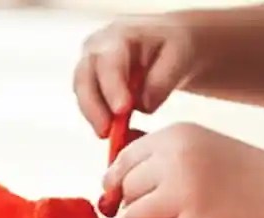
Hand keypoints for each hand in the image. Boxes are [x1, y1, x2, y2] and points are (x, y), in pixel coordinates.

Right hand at [74, 15, 195, 136]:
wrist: (168, 45)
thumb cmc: (174, 45)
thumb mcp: (181, 54)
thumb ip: (163, 79)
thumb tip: (143, 106)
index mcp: (120, 35)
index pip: (109, 61)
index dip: (112, 87)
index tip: (122, 110)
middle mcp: (98, 47)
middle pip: (84, 77)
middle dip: (93, 107)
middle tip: (106, 132)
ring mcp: (91, 65)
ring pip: (81, 92)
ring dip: (93, 116)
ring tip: (109, 135)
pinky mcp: (92, 83)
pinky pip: (88, 103)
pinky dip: (98, 119)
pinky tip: (114, 133)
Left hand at [103, 123, 263, 217]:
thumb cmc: (238, 175)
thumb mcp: (197, 148)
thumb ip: (154, 157)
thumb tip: (106, 181)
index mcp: (174, 137)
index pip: (120, 163)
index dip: (121, 186)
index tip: (137, 198)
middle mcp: (175, 161)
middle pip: (123, 195)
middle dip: (135, 212)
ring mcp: (185, 196)